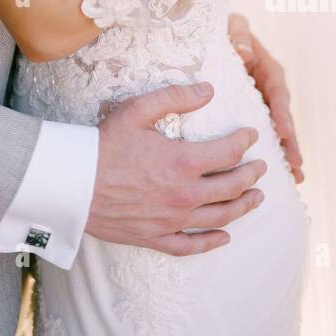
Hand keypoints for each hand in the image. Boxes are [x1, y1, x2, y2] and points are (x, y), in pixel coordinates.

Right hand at [86, 84, 267, 254]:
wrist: (73, 183)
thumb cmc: (104, 144)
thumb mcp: (139, 110)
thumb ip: (177, 97)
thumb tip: (209, 90)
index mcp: (183, 162)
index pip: (228, 153)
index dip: (244, 142)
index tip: (251, 135)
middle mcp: (184, 195)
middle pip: (231, 187)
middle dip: (251, 174)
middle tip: (262, 167)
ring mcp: (172, 220)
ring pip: (220, 217)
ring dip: (243, 206)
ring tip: (257, 198)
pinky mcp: (155, 237)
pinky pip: (191, 245)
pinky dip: (212, 242)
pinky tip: (224, 237)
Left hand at [228, 13, 303, 183]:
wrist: (218, 37)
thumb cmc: (228, 30)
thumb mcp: (234, 27)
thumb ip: (240, 36)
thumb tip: (244, 53)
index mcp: (269, 71)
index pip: (278, 94)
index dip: (282, 114)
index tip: (284, 132)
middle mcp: (270, 91)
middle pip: (283, 119)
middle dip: (290, 142)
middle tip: (296, 165)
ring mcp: (262, 105)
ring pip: (276, 132)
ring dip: (285, 153)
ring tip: (294, 178)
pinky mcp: (251, 115)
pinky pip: (261, 135)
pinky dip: (268, 152)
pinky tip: (275, 174)